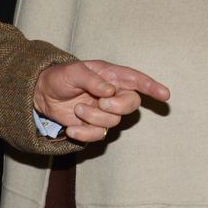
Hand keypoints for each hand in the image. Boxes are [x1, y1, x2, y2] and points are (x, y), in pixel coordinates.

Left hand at [34, 60, 170, 142]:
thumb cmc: (61, 77)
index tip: (165, 95)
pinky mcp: (94, 127)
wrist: (42, 94)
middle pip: (131, 104)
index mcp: (111, 76)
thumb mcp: (73, 72)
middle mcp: (112, 94)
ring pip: (114, 121)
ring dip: (93, 118)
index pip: (136, 80)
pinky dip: (84, 133)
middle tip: (101, 103)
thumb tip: (110, 91)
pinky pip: (98, 135)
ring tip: (77, 109)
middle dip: (118, 107)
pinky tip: (71, 128)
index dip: (152, 87)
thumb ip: (92, 80)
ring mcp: (104, 111)